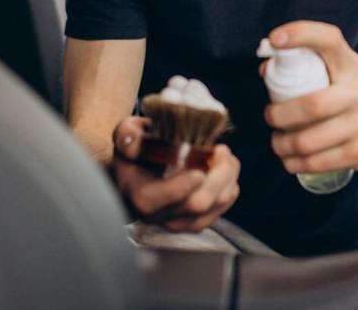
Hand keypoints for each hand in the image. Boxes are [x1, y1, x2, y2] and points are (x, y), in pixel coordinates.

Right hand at [112, 116, 239, 231]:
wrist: (141, 175)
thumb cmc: (136, 154)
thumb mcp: (127, 138)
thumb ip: (127, 136)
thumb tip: (131, 140)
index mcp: (140, 196)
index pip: (158, 200)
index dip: (181, 186)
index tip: (198, 170)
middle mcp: (159, 215)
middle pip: (197, 204)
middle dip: (217, 175)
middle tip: (221, 150)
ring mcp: (180, 221)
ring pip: (214, 206)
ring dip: (227, 178)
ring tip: (225, 155)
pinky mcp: (198, 221)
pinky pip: (223, 207)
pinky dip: (230, 185)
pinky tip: (227, 168)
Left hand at [262, 21, 357, 173]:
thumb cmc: (352, 93)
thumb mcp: (340, 71)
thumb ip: (306, 65)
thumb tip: (267, 70)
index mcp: (351, 65)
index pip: (328, 40)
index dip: (300, 34)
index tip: (274, 39)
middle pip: (311, 105)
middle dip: (279, 116)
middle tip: (270, 117)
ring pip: (309, 141)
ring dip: (283, 145)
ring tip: (277, 143)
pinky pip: (319, 163)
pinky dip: (296, 163)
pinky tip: (289, 160)